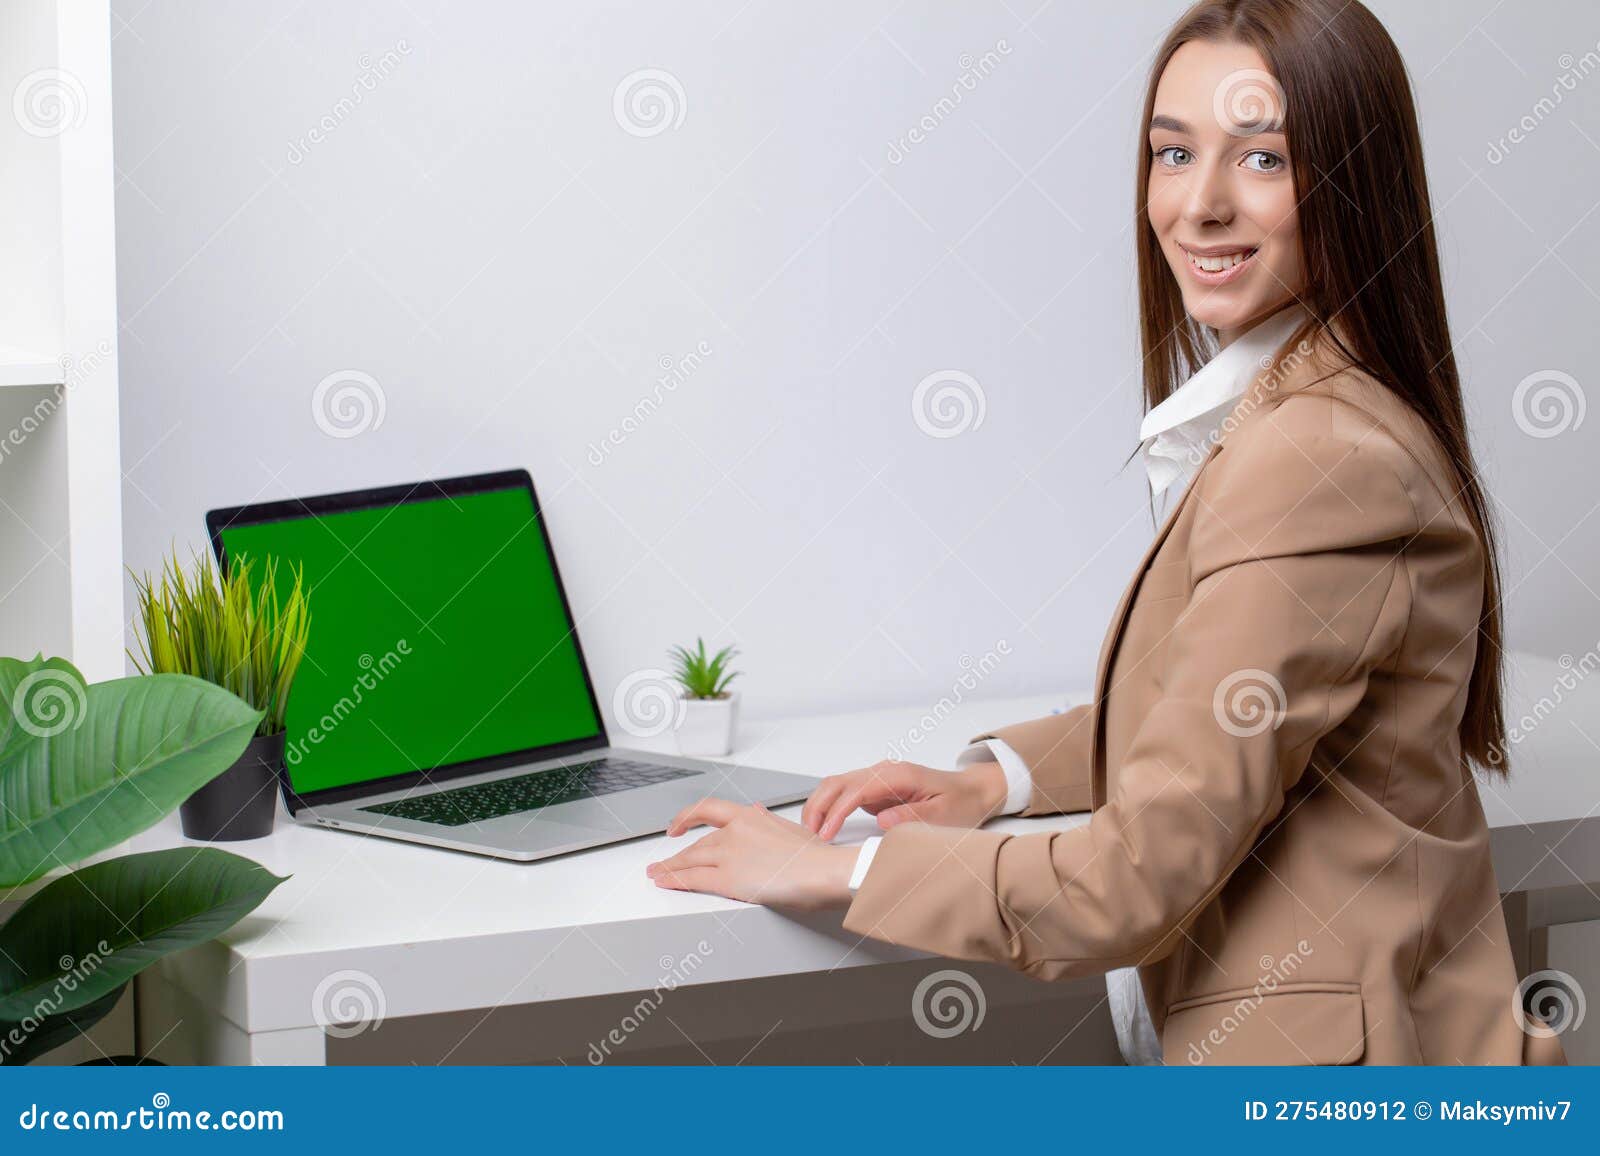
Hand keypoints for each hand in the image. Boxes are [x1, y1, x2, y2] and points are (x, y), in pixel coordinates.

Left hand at [647, 800, 856, 908]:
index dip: (688, 816)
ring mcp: (730, 854)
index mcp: (750, 817)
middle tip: (663, 861)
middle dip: (677, 853)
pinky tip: (664, 881)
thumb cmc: (817, 857)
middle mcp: (735, 831)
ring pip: (690, 859)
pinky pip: (693, 878)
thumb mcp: (791, 829)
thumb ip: (768, 821)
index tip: (678, 825)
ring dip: (670, 868)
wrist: (825, 870)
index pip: (710, 809)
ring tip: (657, 874)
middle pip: (697, 842)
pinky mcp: (728, 878)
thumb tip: (756, 811)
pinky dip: (674, 879)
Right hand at [800, 759, 1006, 838]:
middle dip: (818, 807)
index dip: (836, 812)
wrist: (972, 790)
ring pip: (837, 785)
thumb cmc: (960, 802)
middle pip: (837, 783)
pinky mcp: (876, 788)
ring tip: (812, 831)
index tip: (826, 834)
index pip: (856, 791)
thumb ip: (911, 816)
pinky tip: (824, 825)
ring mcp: (878, 778)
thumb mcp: (943, 815)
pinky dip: (830, 807)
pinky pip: (845, 793)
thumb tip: (881, 821)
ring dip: (820, 805)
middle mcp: (883, 772)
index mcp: (898, 775)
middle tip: (809, 835)